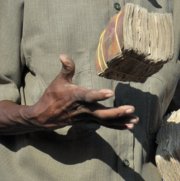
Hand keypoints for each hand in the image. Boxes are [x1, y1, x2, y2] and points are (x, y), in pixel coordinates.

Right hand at [0, 54, 138, 134]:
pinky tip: (129, 126)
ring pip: (105, 121)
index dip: (99, 95)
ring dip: (121, 121)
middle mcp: (83, 109)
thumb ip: (66, 68)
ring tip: (135, 120)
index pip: (88, 96)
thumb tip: (63, 55)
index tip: (111, 93)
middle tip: (131, 109)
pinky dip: (117, 126)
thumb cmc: (52, 96)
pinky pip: (105, 125)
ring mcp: (86, 117)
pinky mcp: (88, 121)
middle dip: (117, 112)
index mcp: (76, 97)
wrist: (44, 117)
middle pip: (101, 113)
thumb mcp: (58, 81)